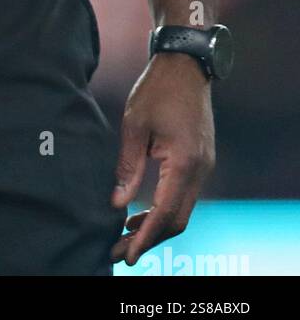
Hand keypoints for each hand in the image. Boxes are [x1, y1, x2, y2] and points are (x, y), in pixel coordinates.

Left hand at [110, 52, 215, 265]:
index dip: (145, 236)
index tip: (126, 254)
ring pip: (182, 210)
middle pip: (177, 220)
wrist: (185, 66)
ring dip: (155, 225)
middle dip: (149, 238)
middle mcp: (200, 170)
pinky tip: (139, 211)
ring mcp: (204, 167)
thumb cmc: (157, 89)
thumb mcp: (134, 125)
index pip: (165, 212)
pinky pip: (183, 195)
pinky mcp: (200, 161)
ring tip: (124, 235)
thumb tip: (116, 202)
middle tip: (119, 251)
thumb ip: (127, 166)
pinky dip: (163, 209)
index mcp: (184, 162)